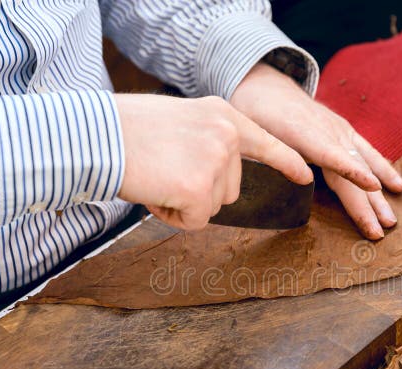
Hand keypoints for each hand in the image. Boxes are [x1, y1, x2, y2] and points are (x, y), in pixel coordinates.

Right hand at [114, 93, 311, 229]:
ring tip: (156, 175)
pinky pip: (195, 221)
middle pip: (230, 189)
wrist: (96, 136)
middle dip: (199, 190)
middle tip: (164, 168)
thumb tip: (218, 173)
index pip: (265, 142)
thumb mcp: (180, 120)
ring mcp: (216, 161)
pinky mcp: (200, 189)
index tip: (304, 177)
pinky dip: (173, 216)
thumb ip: (208, 140)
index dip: (286, 162)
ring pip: (213, 207)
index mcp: (223, 115)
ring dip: (184, 203)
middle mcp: (227, 135)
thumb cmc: (127, 130)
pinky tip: (154, 191)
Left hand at [230, 62, 401, 239]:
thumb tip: (305, 179)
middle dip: (369, 200)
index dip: (353, 170)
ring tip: (391, 218)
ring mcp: (339, 129)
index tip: (372, 187)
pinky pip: (367, 152)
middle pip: (353, 168)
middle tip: (382, 228)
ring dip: (380, 193)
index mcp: (302, 130)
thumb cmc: (254, 113)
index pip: (332, 153)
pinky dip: (383, 170)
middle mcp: (327, 129)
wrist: (265, 85)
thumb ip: (278, 153)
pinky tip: (397, 187)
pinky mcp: (344, 130)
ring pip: (365, 163)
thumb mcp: (254, 132)